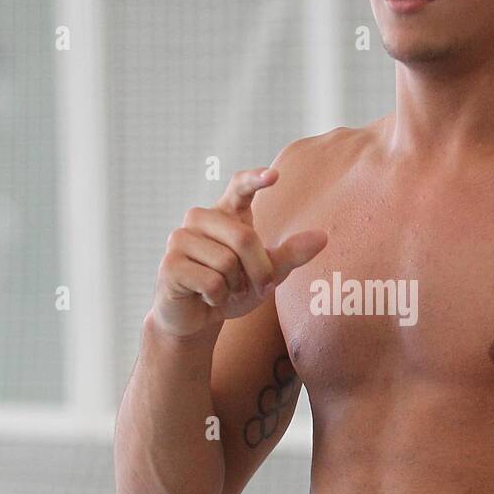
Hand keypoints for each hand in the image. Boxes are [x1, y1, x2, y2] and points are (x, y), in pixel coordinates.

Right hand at [152, 165, 326, 337]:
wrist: (195, 318)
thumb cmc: (231, 289)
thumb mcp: (267, 273)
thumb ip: (291, 255)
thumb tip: (323, 237)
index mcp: (225, 213)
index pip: (239, 187)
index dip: (254, 180)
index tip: (274, 176)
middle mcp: (199, 219)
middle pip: (244, 238)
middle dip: (258, 271)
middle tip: (256, 287)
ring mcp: (180, 239)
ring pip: (226, 262)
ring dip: (236, 288)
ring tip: (226, 291)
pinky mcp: (170, 264)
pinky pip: (210, 282)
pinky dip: (218, 298)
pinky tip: (207, 298)